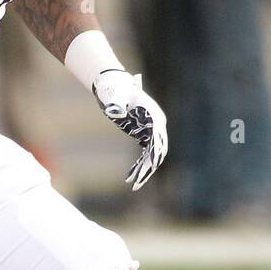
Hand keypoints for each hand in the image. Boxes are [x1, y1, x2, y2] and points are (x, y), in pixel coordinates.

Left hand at [92, 70, 167, 190]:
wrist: (112, 84)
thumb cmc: (113, 88)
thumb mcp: (114, 96)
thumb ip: (116, 103)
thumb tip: (116, 111)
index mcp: (153, 114)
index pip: (158, 137)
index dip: (154, 154)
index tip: (149, 167)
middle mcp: (156, 123)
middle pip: (158, 150)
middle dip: (149, 168)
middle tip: (138, 183)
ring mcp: (151, 130)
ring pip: (152, 155)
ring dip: (144, 170)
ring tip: (134, 185)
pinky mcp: (144, 134)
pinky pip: (145, 154)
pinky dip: (139, 165)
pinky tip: (130, 177)